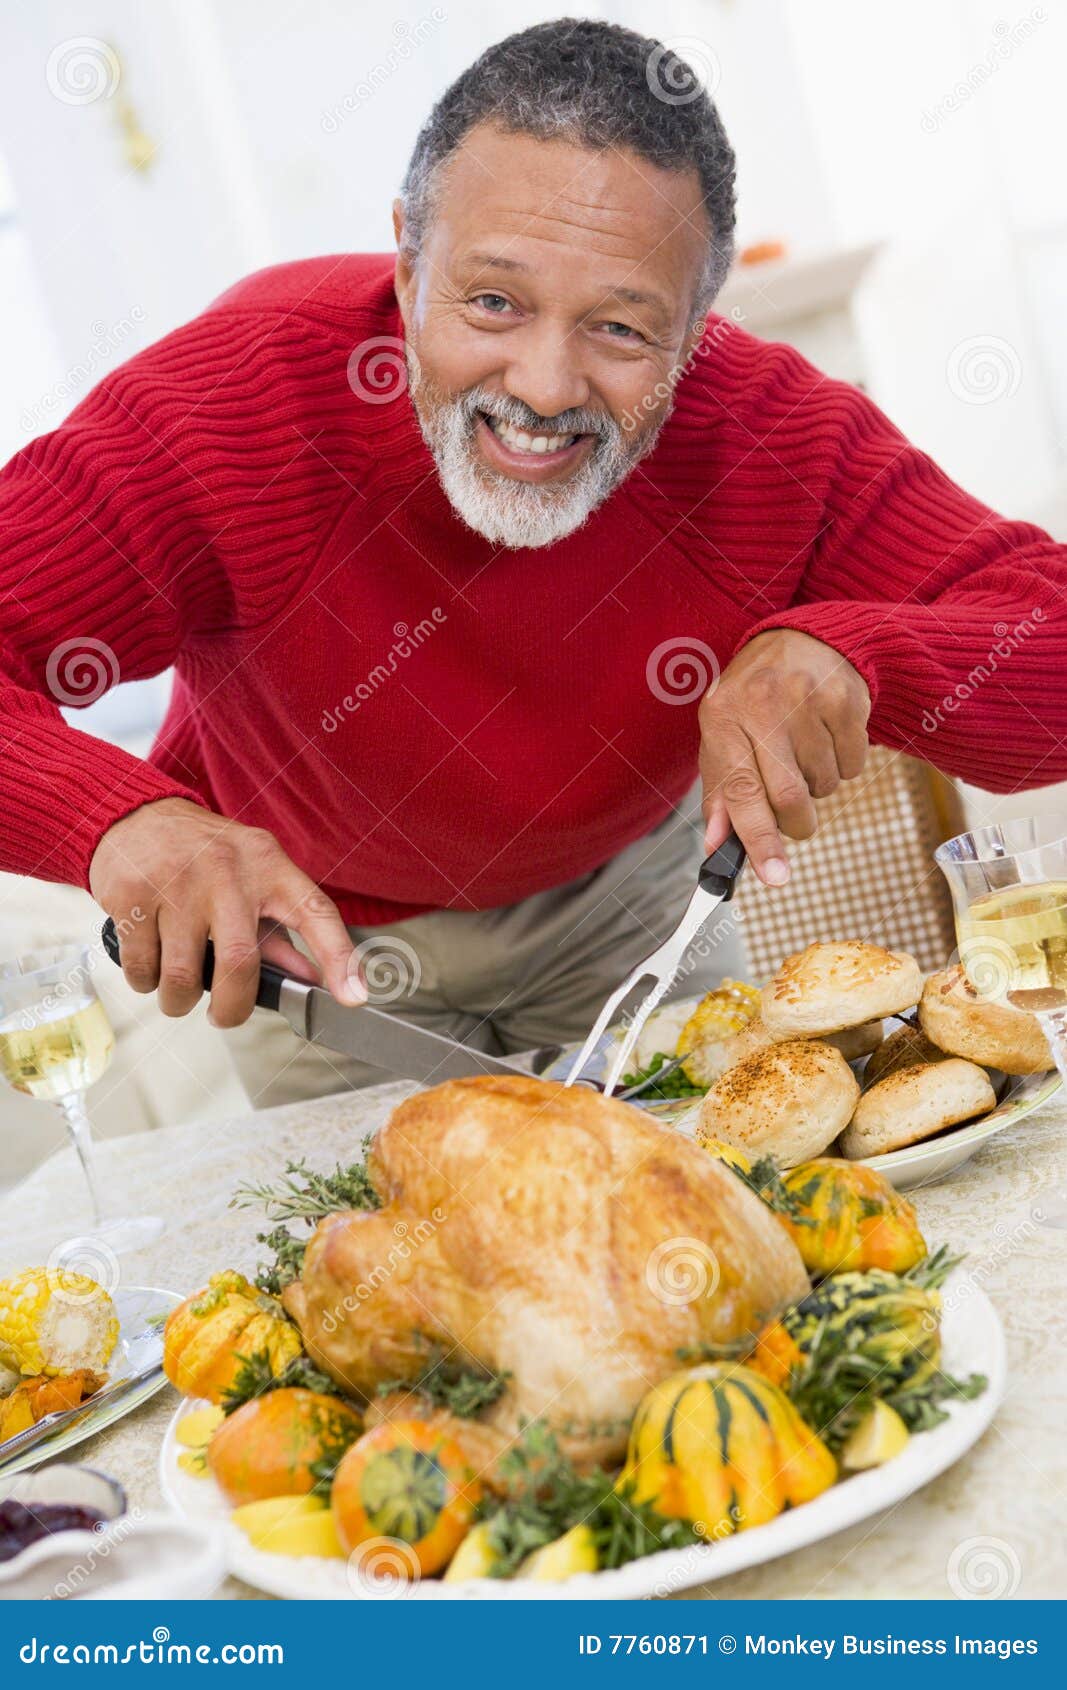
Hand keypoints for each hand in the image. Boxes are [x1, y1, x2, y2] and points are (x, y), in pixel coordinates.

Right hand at [89, 797, 365, 1025]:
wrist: (137, 816)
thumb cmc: (205, 855)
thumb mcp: (253, 878)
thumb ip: (281, 931)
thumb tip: (313, 980)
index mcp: (270, 867)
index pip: (316, 913)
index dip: (339, 959)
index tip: (353, 997)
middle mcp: (227, 871)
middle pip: (240, 963)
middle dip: (232, 1009)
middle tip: (224, 1017)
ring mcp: (177, 881)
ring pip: (182, 976)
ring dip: (180, 1001)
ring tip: (179, 990)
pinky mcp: (133, 894)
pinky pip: (141, 968)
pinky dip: (145, 982)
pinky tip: (151, 963)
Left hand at [699, 629, 869, 884]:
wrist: (804, 639)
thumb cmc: (753, 701)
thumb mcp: (723, 736)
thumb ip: (721, 793)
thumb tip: (716, 848)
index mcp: (723, 717)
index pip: (740, 791)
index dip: (758, 839)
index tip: (776, 878)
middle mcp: (763, 705)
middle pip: (789, 796)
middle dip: (796, 824)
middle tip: (795, 818)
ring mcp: (808, 698)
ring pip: (824, 785)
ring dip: (817, 786)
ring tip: (803, 753)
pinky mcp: (847, 699)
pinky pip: (853, 765)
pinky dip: (842, 766)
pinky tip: (826, 736)